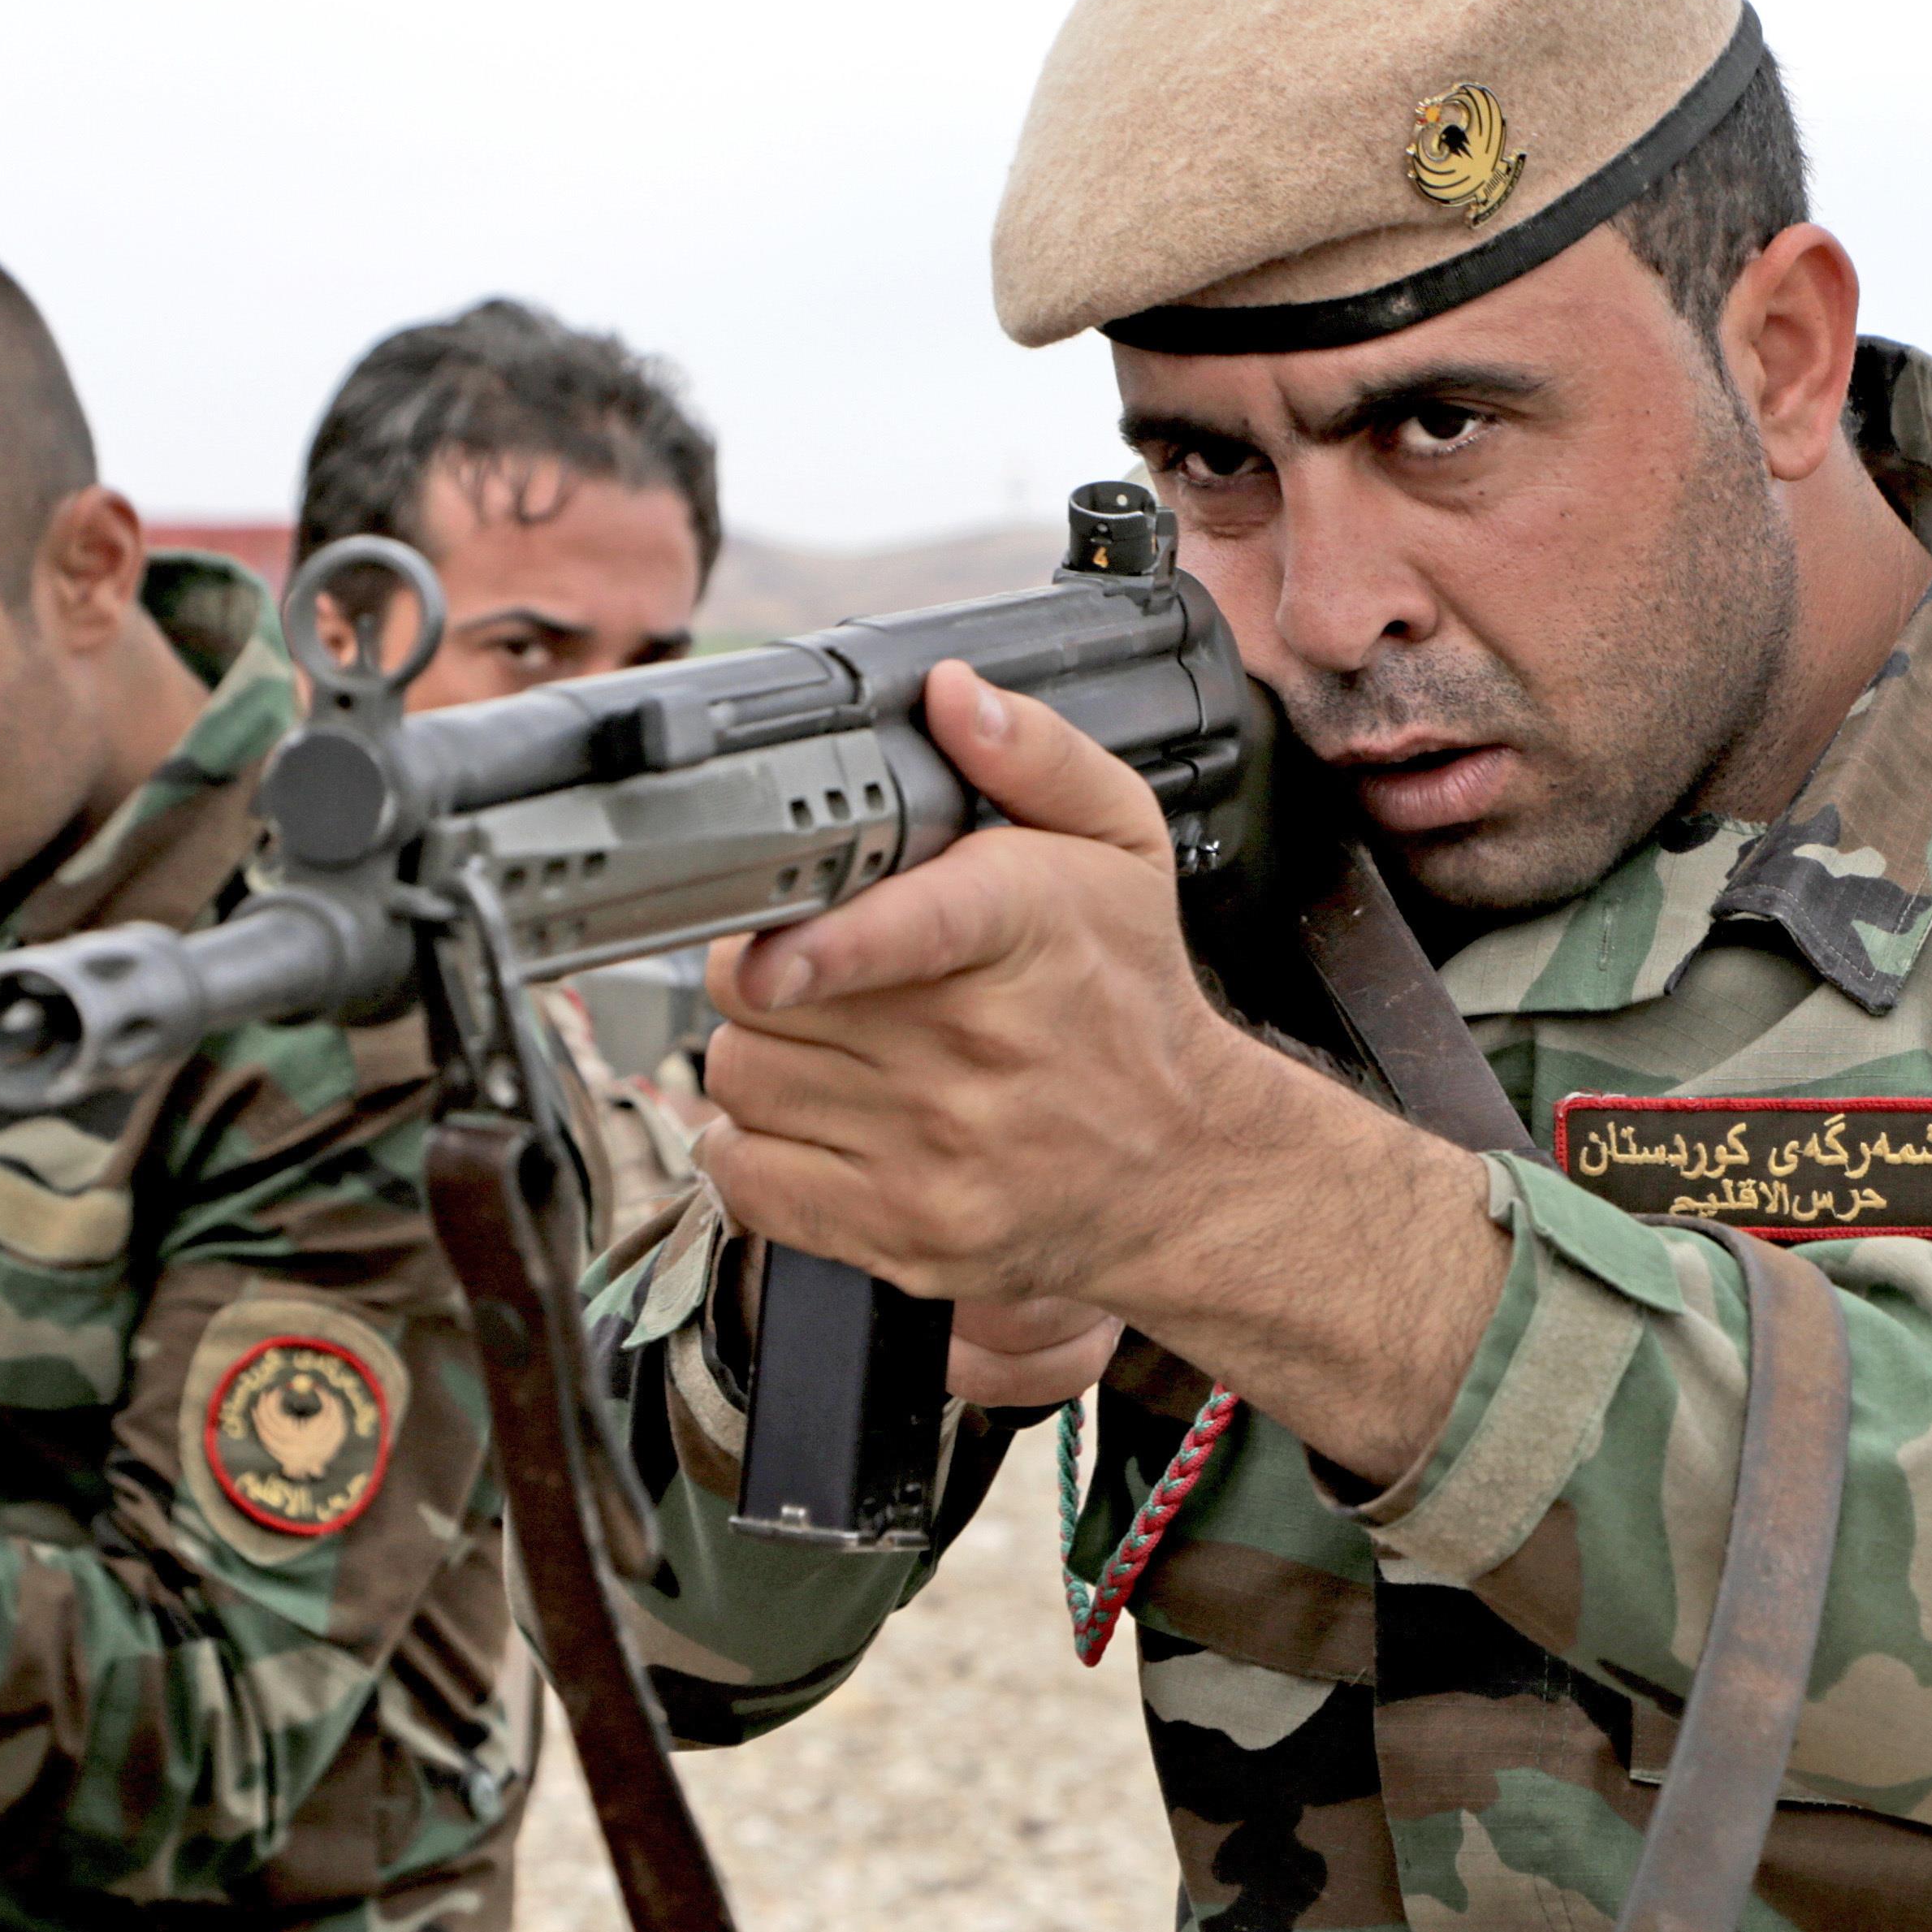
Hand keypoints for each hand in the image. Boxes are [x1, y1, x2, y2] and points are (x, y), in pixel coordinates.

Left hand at [697, 661, 1506, 1481]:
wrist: (1189, 1175)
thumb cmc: (1132, 1003)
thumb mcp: (1123, 849)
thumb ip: (1038, 754)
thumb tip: (952, 696)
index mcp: (1029, 932)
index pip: (911, 927)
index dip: (823, 940)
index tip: (771, 952)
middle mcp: (979, 1050)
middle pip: (767, 991)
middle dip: (769, 967)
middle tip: (819, 968)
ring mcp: (936, 1153)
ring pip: (742, 1077)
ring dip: (763, 1053)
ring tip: (830, 1044)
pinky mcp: (899, 1235)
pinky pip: (746, 1176)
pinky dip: (751, 1146)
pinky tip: (814, 1121)